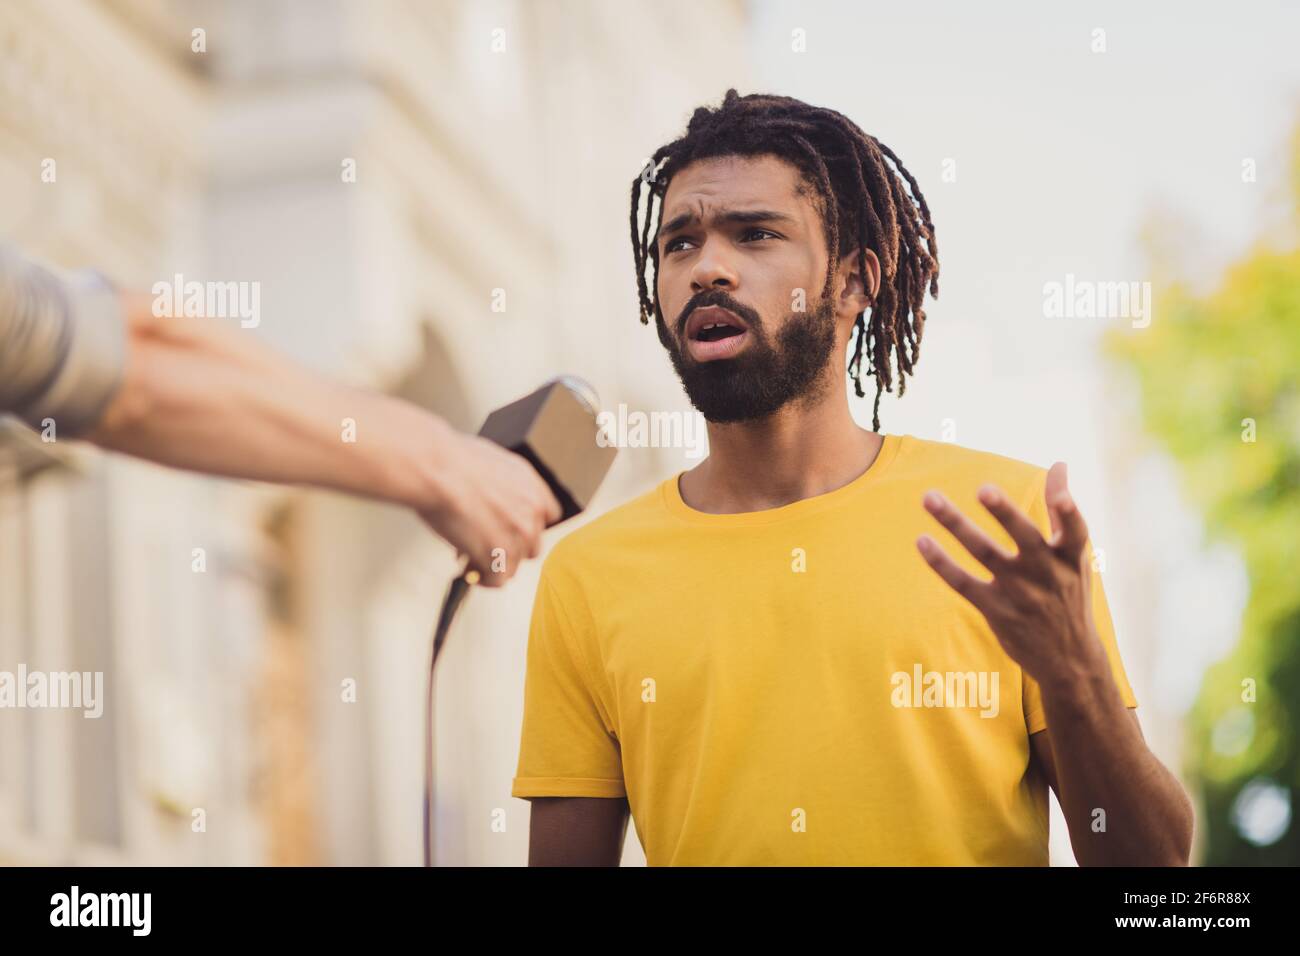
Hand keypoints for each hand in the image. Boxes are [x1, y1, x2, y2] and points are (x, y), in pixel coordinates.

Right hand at [419, 428, 562, 587]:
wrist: (439, 471)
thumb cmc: (454, 461)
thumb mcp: (493, 463)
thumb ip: (504, 486)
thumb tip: (494, 499)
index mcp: (532, 488)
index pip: (546, 516)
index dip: (525, 525)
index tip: (510, 529)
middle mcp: (532, 514)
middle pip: (531, 544)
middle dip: (508, 546)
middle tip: (483, 542)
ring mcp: (519, 537)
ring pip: (514, 564)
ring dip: (493, 563)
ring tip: (470, 556)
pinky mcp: (500, 556)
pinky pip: (497, 580)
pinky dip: (483, 579)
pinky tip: (469, 570)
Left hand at [915, 462, 1105, 688]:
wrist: (1069, 659)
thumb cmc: (1068, 593)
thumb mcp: (1074, 556)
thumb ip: (1063, 512)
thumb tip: (1060, 463)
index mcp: (1070, 556)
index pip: (1075, 529)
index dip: (1068, 509)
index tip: (1059, 488)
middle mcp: (1046, 573)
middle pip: (1024, 537)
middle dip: (1005, 512)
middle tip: (983, 488)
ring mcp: (1020, 594)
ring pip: (984, 552)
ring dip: (955, 523)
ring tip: (929, 497)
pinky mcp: (996, 611)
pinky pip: (963, 583)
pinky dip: (941, 563)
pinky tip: (922, 541)